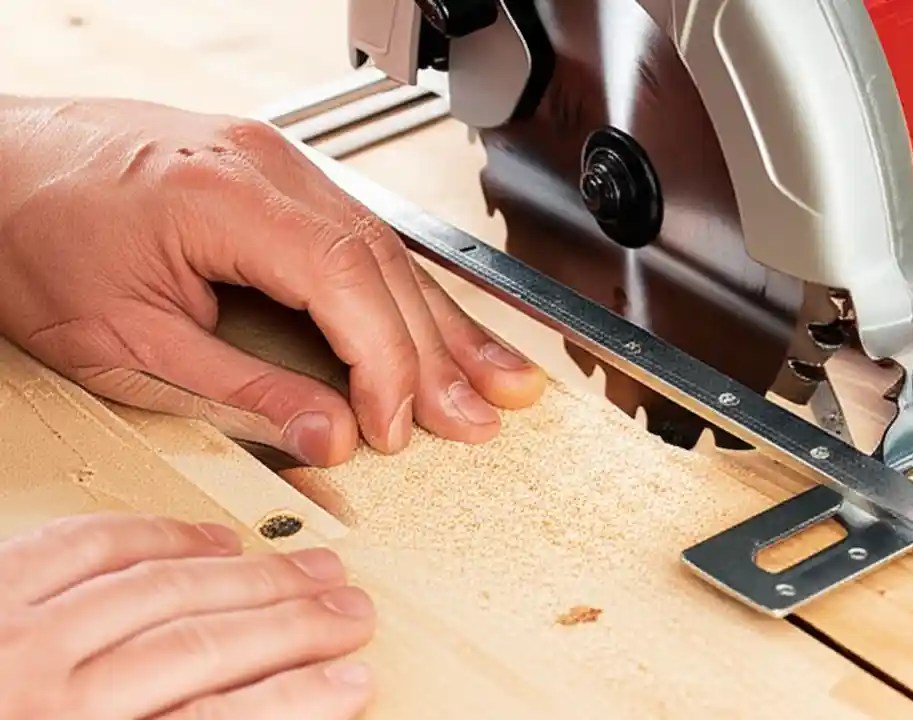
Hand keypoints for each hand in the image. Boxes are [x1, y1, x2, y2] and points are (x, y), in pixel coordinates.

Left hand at [0, 96, 546, 465]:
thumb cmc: (32, 238)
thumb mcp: (121, 342)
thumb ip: (238, 388)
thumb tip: (326, 433)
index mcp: (222, 196)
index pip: (343, 280)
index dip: (386, 361)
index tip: (397, 424)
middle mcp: (263, 166)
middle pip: (380, 263)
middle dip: (435, 351)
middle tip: (475, 416)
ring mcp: (276, 162)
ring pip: (386, 248)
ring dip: (440, 322)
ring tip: (493, 379)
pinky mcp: (278, 176)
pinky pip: (361, 237)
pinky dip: (404, 293)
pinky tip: (443, 326)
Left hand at [0, 512, 375, 718]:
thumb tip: (245, 717)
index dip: (297, 699)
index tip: (353, 683)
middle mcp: (44, 695)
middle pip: (200, 644)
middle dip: (291, 626)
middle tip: (350, 611)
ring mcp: (12, 637)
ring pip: (158, 587)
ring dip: (248, 576)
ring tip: (307, 569)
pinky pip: (83, 545)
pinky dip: (154, 535)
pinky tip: (206, 540)